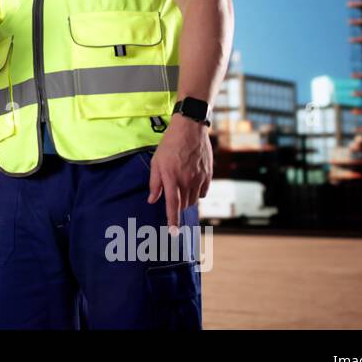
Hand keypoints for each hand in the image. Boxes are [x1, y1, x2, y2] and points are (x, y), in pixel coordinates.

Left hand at [146, 114, 212, 231]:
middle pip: (183, 204)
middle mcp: (186, 181)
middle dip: (177, 206)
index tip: (173, 232)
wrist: (189, 129)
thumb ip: (155, 183)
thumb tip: (152, 200)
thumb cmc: (169, 144)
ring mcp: (199, 178)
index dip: (173, 220)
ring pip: (193, 200)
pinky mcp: (208, 175)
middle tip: (173, 195)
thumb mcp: (156, 162)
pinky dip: (197, 193)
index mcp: (171, 178)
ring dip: (186, 199)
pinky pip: (203, 192)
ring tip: (181, 186)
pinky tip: (192, 183)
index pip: (172, 205)